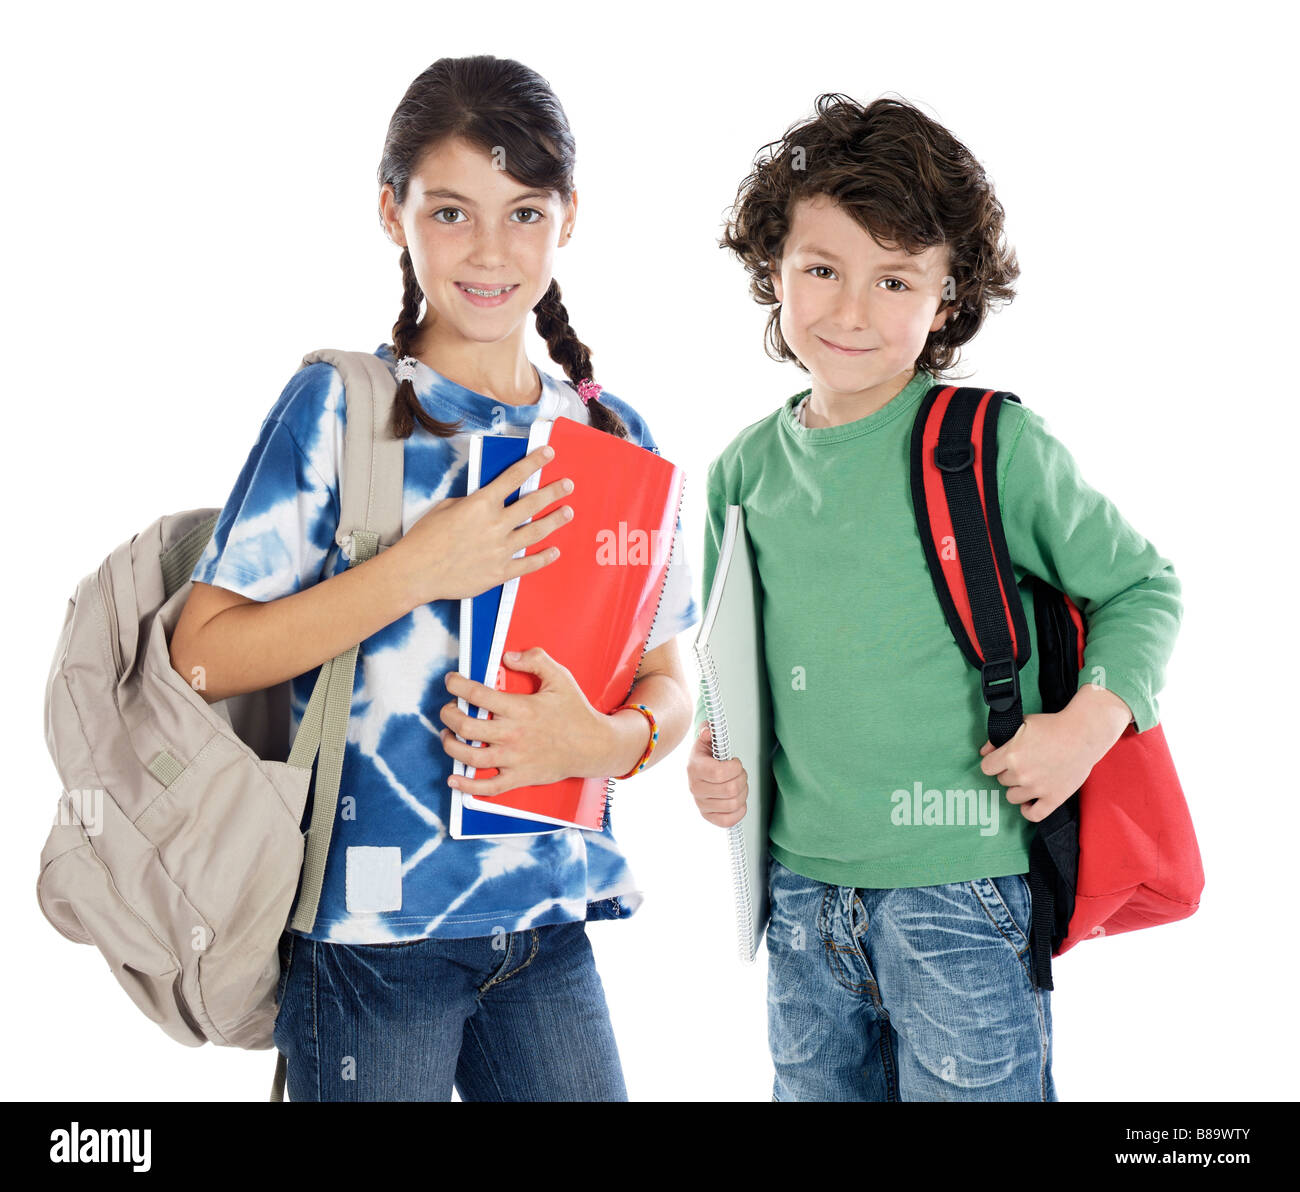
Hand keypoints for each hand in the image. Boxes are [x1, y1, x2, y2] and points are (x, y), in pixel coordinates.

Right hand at [392, 444, 574, 606]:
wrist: (416, 572)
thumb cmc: (425, 539)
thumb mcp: (445, 508)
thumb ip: (471, 503)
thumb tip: (487, 503)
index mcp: (481, 504)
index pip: (514, 477)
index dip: (534, 462)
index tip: (549, 453)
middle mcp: (495, 524)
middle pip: (533, 503)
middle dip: (554, 491)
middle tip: (568, 485)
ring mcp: (500, 549)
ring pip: (536, 531)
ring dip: (555, 520)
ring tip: (568, 512)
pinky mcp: (500, 572)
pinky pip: (528, 564)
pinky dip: (544, 557)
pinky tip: (554, 550)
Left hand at [438, 647, 608, 796]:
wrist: (594, 746)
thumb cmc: (576, 712)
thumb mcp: (560, 678)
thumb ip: (536, 660)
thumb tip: (509, 657)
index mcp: (520, 708)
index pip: (477, 694)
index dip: (457, 685)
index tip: (451, 681)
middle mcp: (513, 734)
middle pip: (466, 726)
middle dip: (449, 715)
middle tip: (448, 708)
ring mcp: (514, 758)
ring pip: (470, 756)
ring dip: (451, 746)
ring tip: (447, 735)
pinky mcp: (519, 776)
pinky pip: (488, 786)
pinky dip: (467, 786)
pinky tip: (453, 780)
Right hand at [687, 722, 748, 827]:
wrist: (699, 768)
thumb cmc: (707, 754)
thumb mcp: (707, 738)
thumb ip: (708, 731)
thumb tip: (708, 731)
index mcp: (695, 768)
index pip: (720, 773)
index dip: (735, 767)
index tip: (735, 762)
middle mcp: (695, 788)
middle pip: (731, 790)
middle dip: (742, 779)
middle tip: (739, 773)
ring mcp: (701, 803)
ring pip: (733, 804)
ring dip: (743, 793)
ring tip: (739, 784)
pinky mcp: (708, 815)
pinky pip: (728, 821)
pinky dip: (739, 811)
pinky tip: (738, 800)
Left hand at [978, 688, 1130, 821]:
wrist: (1084, 734)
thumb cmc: (1053, 726)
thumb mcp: (1022, 724)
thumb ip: (999, 739)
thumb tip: (984, 751)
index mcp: (1011, 755)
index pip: (987, 768)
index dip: (993, 763)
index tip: (1001, 760)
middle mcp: (1021, 774)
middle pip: (1001, 781)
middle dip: (1009, 772)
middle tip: (1024, 763)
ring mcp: (1038, 788)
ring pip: (1012, 797)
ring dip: (1018, 789)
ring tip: (1029, 778)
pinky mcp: (1054, 798)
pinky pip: (1033, 815)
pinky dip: (1028, 810)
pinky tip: (1030, 802)